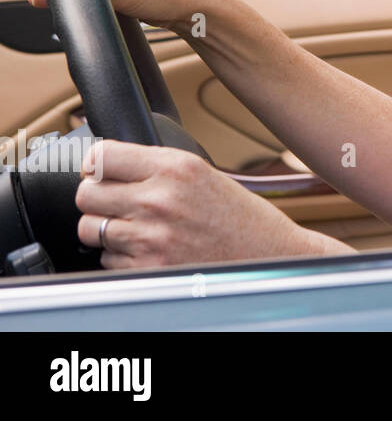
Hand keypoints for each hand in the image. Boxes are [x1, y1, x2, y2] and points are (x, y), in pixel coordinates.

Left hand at [74, 139, 343, 268]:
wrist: (270, 256)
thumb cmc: (240, 217)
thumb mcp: (202, 174)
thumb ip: (157, 167)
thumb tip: (105, 165)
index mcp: (176, 167)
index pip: (100, 157)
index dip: (96, 165)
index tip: (101, 172)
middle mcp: (160, 199)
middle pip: (86, 194)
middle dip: (97, 199)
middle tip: (117, 203)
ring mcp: (151, 237)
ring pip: (89, 229)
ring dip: (106, 230)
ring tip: (136, 228)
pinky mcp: (147, 269)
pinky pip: (107, 260)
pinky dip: (121, 258)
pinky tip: (150, 250)